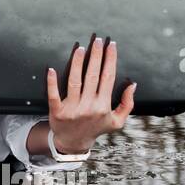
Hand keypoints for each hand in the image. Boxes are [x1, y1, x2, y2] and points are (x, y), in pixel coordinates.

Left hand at [46, 35, 135, 154]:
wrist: (73, 143)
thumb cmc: (96, 128)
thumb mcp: (117, 121)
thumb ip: (127, 104)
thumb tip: (132, 85)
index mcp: (103, 106)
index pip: (108, 78)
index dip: (110, 60)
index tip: (111, 46)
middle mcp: (89, 106)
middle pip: (93, 76)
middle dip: (96, 56)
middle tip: (97, 41)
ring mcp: (72, 109)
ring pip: (75, 82)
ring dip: (77, 64)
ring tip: (80, 48)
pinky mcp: (57, 111)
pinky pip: (53, 95)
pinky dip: (52, 82)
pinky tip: (52, 69)